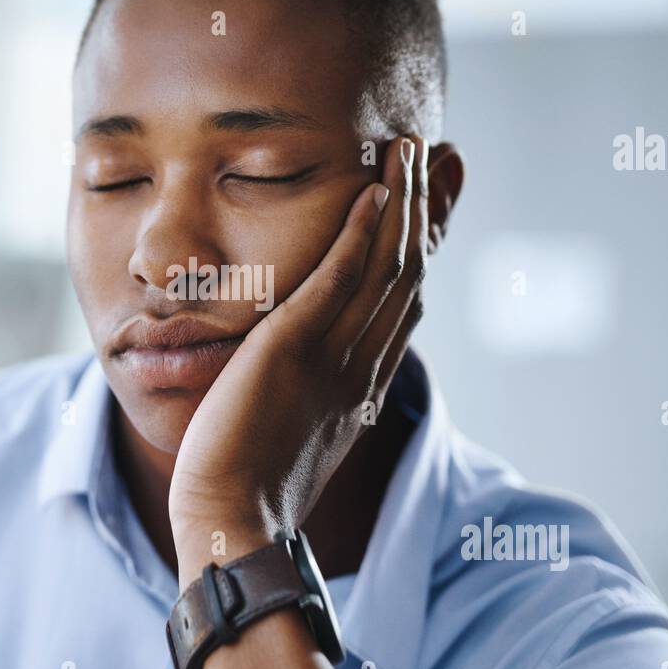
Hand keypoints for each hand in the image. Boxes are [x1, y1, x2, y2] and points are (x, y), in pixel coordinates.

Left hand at [169, 135, 450, 580]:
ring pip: (383, 266)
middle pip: (407, 272)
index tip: (432, 205)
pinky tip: (371, 191)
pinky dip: (360, 233)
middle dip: (424, 209)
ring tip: (409, 150)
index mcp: (364, 384)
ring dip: (400, 202)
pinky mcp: (293, 347)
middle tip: (436, 155)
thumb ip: (321, 394)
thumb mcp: (302, 431)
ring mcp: (333, 355)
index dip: (423, 248)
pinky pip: (338, 279)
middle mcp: (361, 364)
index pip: (406, 302)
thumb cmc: (251, 483)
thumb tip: (328, 380)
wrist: (231, 519)